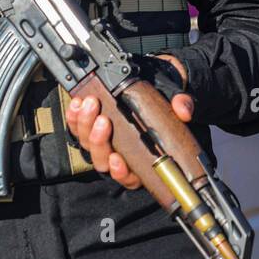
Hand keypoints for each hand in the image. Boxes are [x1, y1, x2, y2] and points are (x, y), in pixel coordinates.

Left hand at [64, 55, 193, 187]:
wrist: (156, 81)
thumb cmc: (166, 98)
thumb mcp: (178, 99)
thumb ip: (183, 104)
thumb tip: (184, 110)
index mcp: (144, 156)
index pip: (131, 176)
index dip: (121, 173)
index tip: (118, 159)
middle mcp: (121, 152)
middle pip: (102, 160)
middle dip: (98, 141)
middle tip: (103, 120)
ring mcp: (104, 140)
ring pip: (87, 144)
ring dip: (85, 126)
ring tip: (90, 105)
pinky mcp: (90, 126)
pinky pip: (76, 128)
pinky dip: (75, 117)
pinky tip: (78, 103)